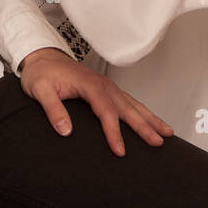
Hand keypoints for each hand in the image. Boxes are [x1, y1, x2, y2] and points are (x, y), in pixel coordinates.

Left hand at [18, 47, 174, 155]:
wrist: (40, 56)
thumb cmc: (40, 73)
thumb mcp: (40, 90)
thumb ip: (53, 109)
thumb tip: (65, 131)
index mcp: (89, 85)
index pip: (105, 111)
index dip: (114, 132)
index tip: (120, 151)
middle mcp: (102, 84)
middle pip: (127, 107)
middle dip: (144, 126)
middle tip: (158, 142)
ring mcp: (106, 85)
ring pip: (132, 103)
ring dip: (150, 118)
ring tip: (167, 132)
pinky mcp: (105, 88)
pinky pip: (127, 100)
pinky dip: (142, 111)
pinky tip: (149, 120)